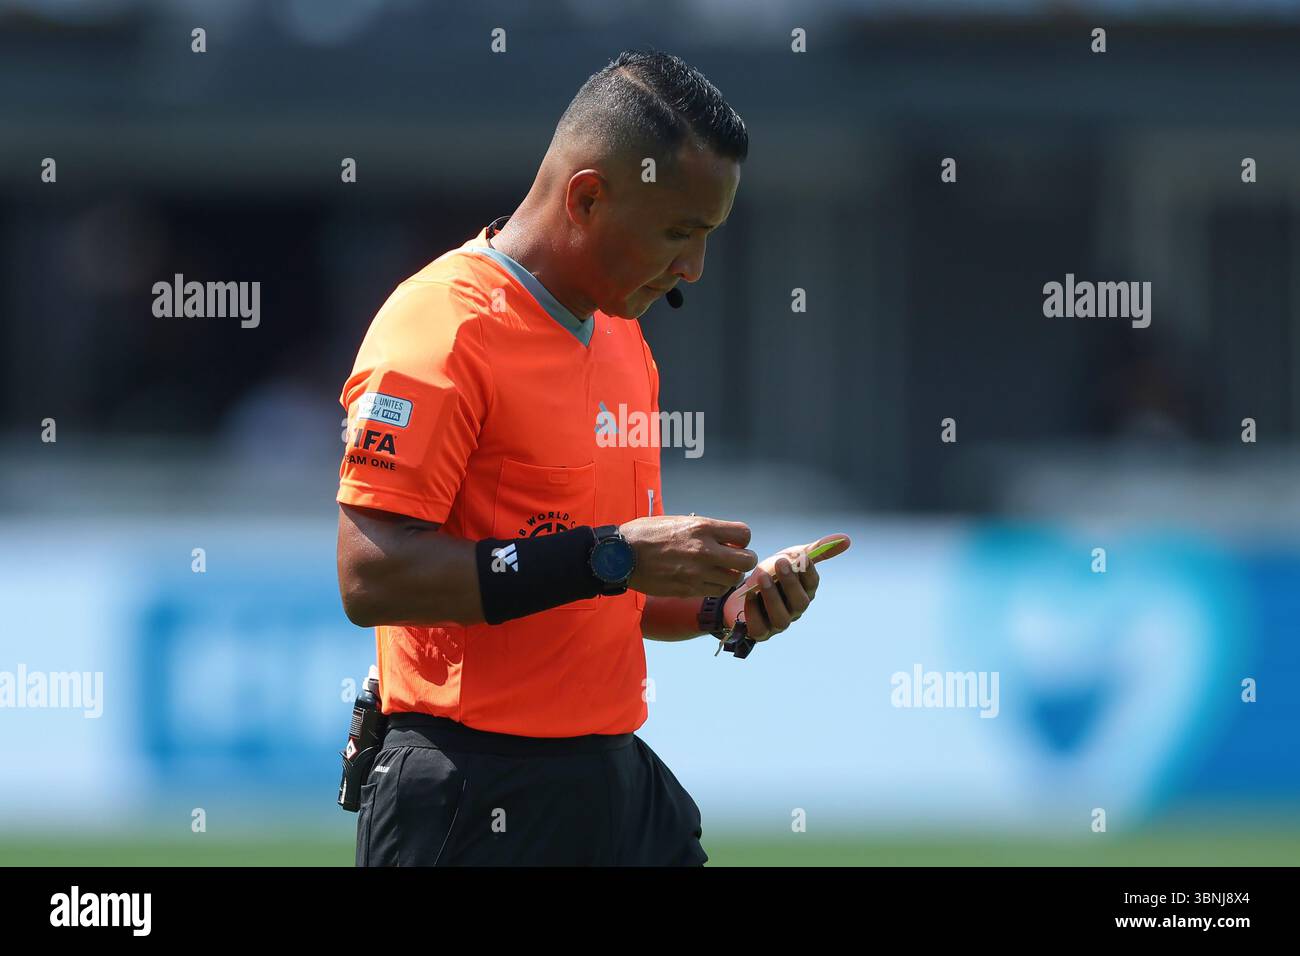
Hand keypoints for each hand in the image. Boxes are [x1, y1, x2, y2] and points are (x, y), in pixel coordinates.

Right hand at [619, 515, 757, 597]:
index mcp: (702, 527)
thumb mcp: (677, 521)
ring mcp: (697, 573)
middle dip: (744, 560)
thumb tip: (722, 538)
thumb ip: (703, 530)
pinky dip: (716, 587)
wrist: (621, 555)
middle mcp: (705, 550)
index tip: (732, 542)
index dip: (741, 539)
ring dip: (729, 575)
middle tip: (732, 559)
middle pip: (747, 560)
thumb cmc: (646, 534)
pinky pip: (716, 591)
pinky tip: (705, 580)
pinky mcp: (688, 589)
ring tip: (717, 571)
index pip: (744, 534)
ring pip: (733, 579)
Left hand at [721, 533, 850, 641]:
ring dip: (772, 597)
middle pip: (800, 603)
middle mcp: (795, 610)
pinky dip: (753, 614)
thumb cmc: (773, 574)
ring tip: (762, 577)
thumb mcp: (792, 557)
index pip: (812, 584)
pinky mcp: (760, 632)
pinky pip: (759, 629)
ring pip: (781, 618)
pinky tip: (748, 595)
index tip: (802, 556)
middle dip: (791, 582)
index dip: (809, 571)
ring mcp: (778, 623)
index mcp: (805, 591)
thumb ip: (816, 549)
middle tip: (781, 562)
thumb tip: (847, 539)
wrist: (743, 592)